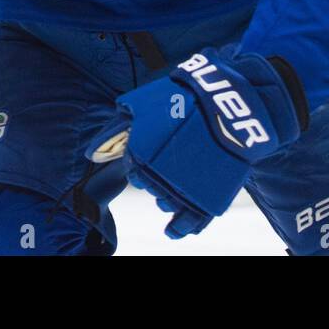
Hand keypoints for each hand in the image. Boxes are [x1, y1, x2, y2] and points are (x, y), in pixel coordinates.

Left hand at [85, 49, 306, 238]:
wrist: (237, 102)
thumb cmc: (192, 97)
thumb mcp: (148, 102)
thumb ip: (118, 126)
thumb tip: (90, 152)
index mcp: (143, 152)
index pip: (131, 169)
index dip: (136, 164)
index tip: (143, 157)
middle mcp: (161, 174)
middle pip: (150, 186)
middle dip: (152, 179)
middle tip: (162, 166)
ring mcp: (186, 186)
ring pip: (167, 203)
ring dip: (166, 198)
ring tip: (171, 189)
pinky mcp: (209, 195)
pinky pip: (191, 220)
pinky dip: (181, 228)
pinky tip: (172, 231)